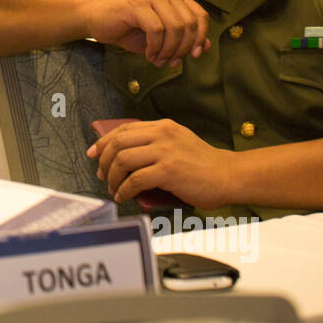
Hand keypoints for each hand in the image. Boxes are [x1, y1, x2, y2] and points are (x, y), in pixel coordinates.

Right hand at [81, 0, 210, 66]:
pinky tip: (148, 54)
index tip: (193, 56)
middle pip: (189, 23)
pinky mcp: (137, 4)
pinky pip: (156, 30)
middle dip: (183, 48)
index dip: (200, 38)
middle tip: (170, 62)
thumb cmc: (128, 28)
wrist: (95, 18)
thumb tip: (205, 47)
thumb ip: (183, 40)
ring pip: (175, 27)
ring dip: (169, 50)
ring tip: (158, 60)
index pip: (200, 16)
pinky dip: (155, 48)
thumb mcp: (160, 38)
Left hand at [86, 118, 234, 208]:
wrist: (229, 175)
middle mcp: (162, 134)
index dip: (104, 141)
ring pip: (123, 159)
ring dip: (112, 177)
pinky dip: (124, 189)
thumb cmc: (204, 165)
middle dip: (103, 160)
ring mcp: (165, 151)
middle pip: (118, 142)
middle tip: (101, 175)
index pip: (124, 129)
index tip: (93, 153)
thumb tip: (127, 157)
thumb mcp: (178, 142)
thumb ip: (156, 143)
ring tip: (113, 188)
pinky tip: (123, 196)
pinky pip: (135, 179)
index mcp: (163, 126)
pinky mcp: (168, 171)